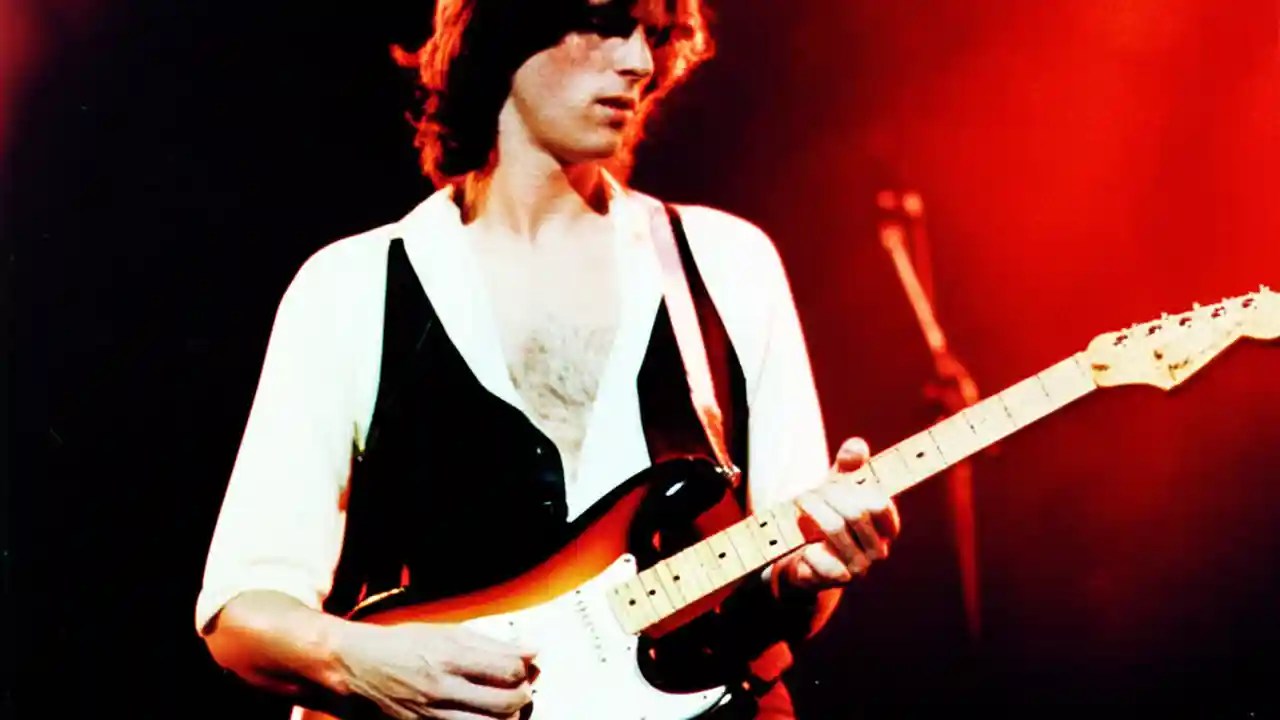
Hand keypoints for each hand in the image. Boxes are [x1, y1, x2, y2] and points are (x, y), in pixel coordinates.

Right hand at [332, 621, 536, 719]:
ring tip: (505, 706)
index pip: (509, 669)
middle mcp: (443, 688)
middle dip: (522, 696)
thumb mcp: (445, 632)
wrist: (355, 666)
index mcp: (450, 656)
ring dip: (507, 717)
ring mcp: (433, 714)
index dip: (525, 669)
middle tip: (521, 689)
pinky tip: (484, 716)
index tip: (524, 666)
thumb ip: (491, 642)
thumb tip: (533, 649)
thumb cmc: (402, 644)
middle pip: (507, 703)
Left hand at [775, 436, 900, 592]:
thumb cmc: (825, 515)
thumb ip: (849, 464)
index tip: (834, 481)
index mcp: (885, 525)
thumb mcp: (837, 484)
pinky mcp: (838, 581)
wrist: (800, 556)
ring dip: (812, 513)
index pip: (881, 504)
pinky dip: (809, 547)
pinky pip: (823, 558)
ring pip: (836, 529)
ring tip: (798, 507)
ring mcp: (860, 567)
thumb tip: (856, 447)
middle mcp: (878, 549)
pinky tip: (803, 543)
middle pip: (855, 512)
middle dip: (826, 496)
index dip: (854, 489)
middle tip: (805, 493)